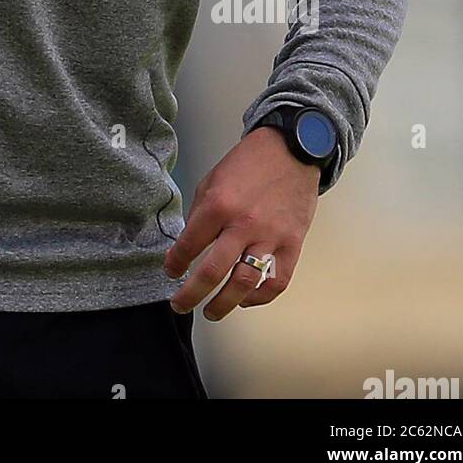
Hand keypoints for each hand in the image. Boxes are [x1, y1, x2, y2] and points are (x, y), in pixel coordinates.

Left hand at [163, 125, 320, 319]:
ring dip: (224, 304)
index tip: (170, 270)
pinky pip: (276, 281)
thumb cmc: (248, 163)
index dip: (175, 263)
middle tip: (180, 304)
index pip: (189, 244)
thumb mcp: (213, 180)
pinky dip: (260, 297)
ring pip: (244, 283)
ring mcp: (270, 237)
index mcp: (219, 204)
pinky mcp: (292, 244)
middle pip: (212, 272)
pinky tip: (246, 300)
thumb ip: (200, 213)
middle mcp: (243, 224)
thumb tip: (188, 244)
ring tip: (211, 312)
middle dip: (191, 294)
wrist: (290, 150)